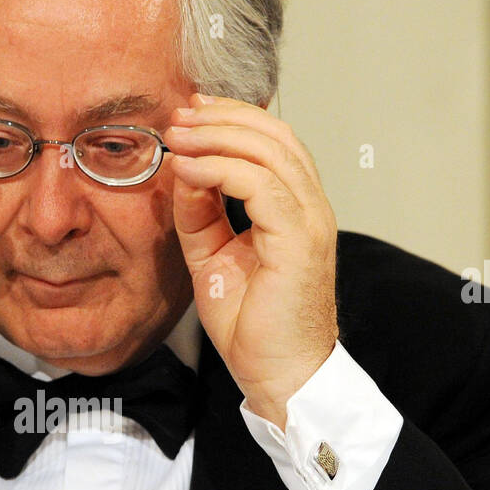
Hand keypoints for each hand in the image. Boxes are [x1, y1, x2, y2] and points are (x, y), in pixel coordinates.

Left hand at [165, 94, 338, 429]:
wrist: (278, 375)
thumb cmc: (254, 327)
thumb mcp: (213, 257)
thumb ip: (200, 215)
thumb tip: (182, 172)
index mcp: (296, 209)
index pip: (274, 142)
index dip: (233, 119)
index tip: (190, 114)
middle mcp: (311, 208)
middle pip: (276, 134)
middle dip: (223, 117)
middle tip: (179, 115)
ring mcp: (309, 222)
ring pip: (270, 151)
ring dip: (217, 137)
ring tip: (178, 136)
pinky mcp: (299, 241)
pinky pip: (260, 185)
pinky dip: (220, 170)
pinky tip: (189, 170)